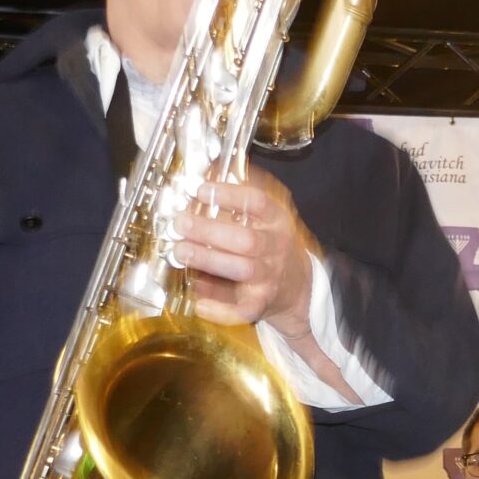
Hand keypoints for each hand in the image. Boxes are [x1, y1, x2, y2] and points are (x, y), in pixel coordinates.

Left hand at [173, 168, 317, 331]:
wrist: (298, 285)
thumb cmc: (271, 244)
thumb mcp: (266, 216)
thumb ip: (240, 196)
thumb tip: (209, 168)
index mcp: (277, 221)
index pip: (258, 203)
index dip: (229, 195)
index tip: (201, 189)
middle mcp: (275, 248)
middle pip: (246, 240)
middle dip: (210, 231)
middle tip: (180, 223)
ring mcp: (269, 276)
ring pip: (241, 269)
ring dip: (208, 260)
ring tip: (180, 251)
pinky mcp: (262, 302)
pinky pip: (243, 309)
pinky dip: (220, 310)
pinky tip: (198, 303)